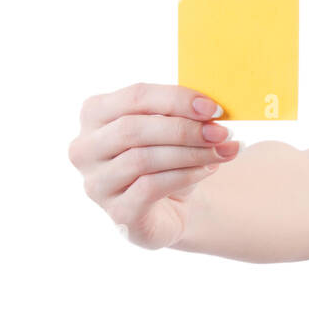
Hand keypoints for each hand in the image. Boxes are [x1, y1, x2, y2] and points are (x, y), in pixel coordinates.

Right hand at [67, 83, 241, 248]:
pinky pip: (151, 187)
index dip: (176, 100)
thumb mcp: (173, 130)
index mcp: (95, 114)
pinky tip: (209, 170)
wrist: (171, 208)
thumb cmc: (168, 160)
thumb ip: (184, 114)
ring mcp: (97, 183)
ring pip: (142, 159)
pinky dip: (185, 176)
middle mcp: (86, 148)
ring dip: (190, 153)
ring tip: (222, 151)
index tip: (213, 108)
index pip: (135, 97)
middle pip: (133, 129)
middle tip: (221, 132)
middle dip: (183, 129)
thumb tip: (212, 110)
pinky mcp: (117, 212)